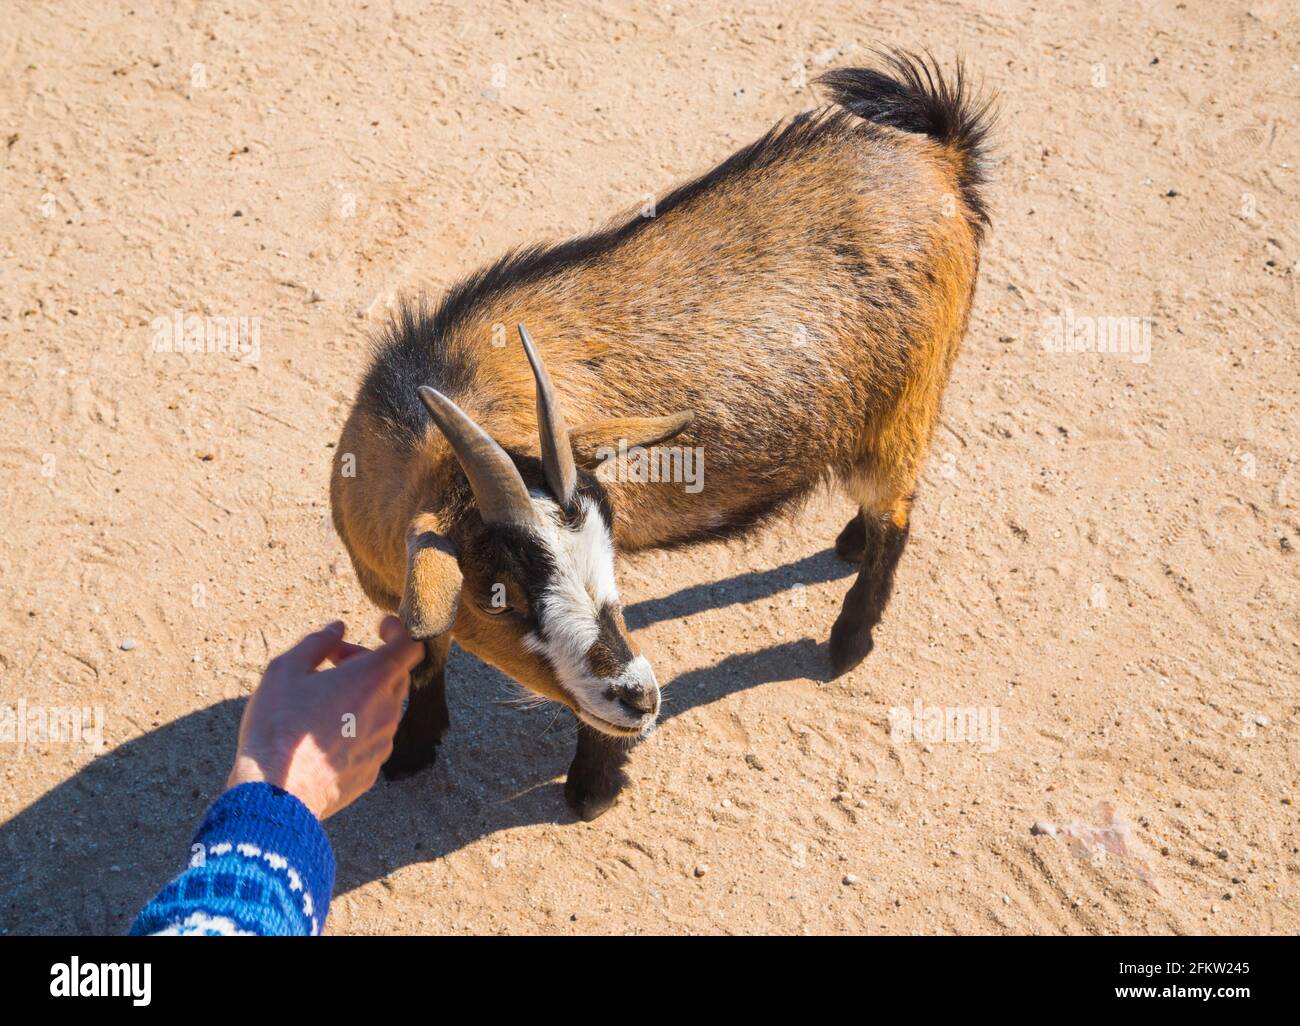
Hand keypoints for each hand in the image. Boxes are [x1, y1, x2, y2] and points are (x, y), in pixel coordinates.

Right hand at [226, 617, 423, 818]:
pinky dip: (356, 727)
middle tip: (332, 664)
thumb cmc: (278, 726)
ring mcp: (383, 743)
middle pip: (394, 675)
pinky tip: (322, 735)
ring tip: (321, 701)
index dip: (399, 631)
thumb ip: (317, 643)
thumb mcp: (286, 670)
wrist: (276, 793)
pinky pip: (371, 739)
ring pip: (382, 708)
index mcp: (373, 679)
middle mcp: (387, 710)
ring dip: (361, 696)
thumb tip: (338, 630)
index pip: (410, 645)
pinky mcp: (372, 770)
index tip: (380, 626)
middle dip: (368, 662)